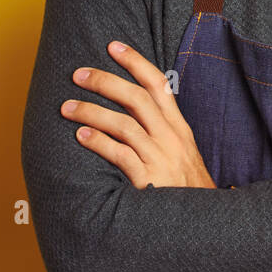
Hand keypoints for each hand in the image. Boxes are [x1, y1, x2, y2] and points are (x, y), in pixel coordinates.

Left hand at [61, 40, 216, 189]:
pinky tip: (81, 136)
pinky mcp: (149, 180)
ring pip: (124, 124)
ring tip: (67, 107)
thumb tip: (134, 111)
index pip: (159, 85)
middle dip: (105, 81)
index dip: (136, 62)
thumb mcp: (183, 155)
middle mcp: (172, 139)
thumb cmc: (186, 191)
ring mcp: (161, 159)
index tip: (113, 46)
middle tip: (78, 74)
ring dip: (92, 112)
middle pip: (137, 98)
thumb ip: (162, 133)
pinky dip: (98, 142)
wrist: (205, 225)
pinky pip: (120, 155)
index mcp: (179, 129)